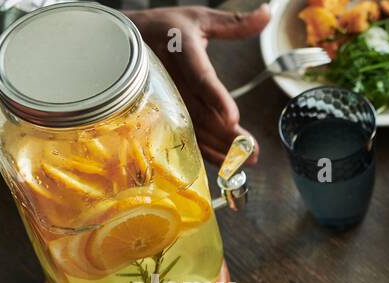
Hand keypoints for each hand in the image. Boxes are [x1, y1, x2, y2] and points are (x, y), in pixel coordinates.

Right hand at [127, 5, 270, 164]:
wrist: (120, 39)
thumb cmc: (166, 28)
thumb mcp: (199, 18)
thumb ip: (235, 22)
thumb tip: (267, 12)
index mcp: (180, 49)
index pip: (200, 77)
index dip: (216, 99)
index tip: (233, 119)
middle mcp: (169, 76)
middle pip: (200, 112)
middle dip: (228, 135)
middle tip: (252, 150)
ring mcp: (163, 97)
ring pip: (193, 128)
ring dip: (221, 148)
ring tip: (247, 159)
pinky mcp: (161, 111)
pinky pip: (184, 135)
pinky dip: (206, 150)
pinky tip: (226, 161)